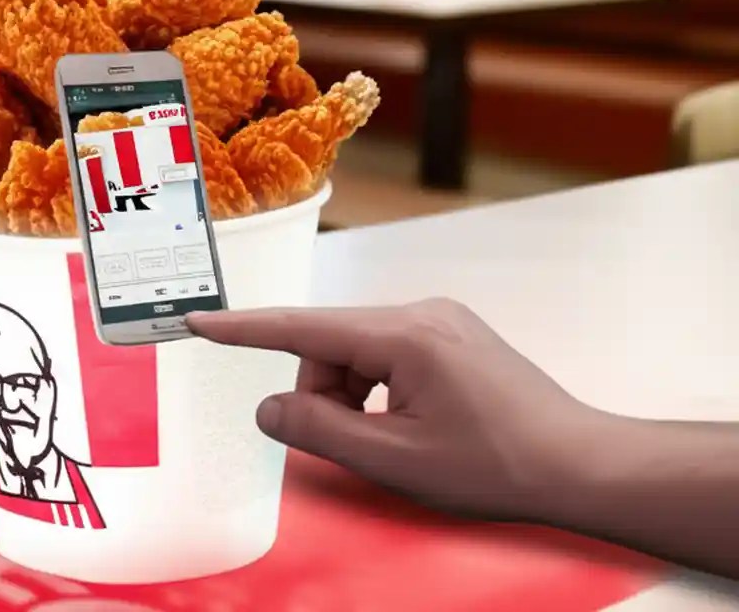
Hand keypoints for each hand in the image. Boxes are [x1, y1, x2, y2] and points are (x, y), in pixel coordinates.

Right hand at [187, 298, 607, 521]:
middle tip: (355, 448)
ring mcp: (442, 321)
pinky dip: (379, 393)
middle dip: (324, 397)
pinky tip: (411, 427)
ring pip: (358, 355)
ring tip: (393, 444)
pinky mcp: (453, 337)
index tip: (199, 322)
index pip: (302, 328)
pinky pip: (388, 357)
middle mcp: (422, 313)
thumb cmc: (497, 465)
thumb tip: (269, 408)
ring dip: (354, 400)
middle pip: (331, 348)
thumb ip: (319, 430)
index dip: (244, 329)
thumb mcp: (394, 459)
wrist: (581, 466)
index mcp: (405, 336)